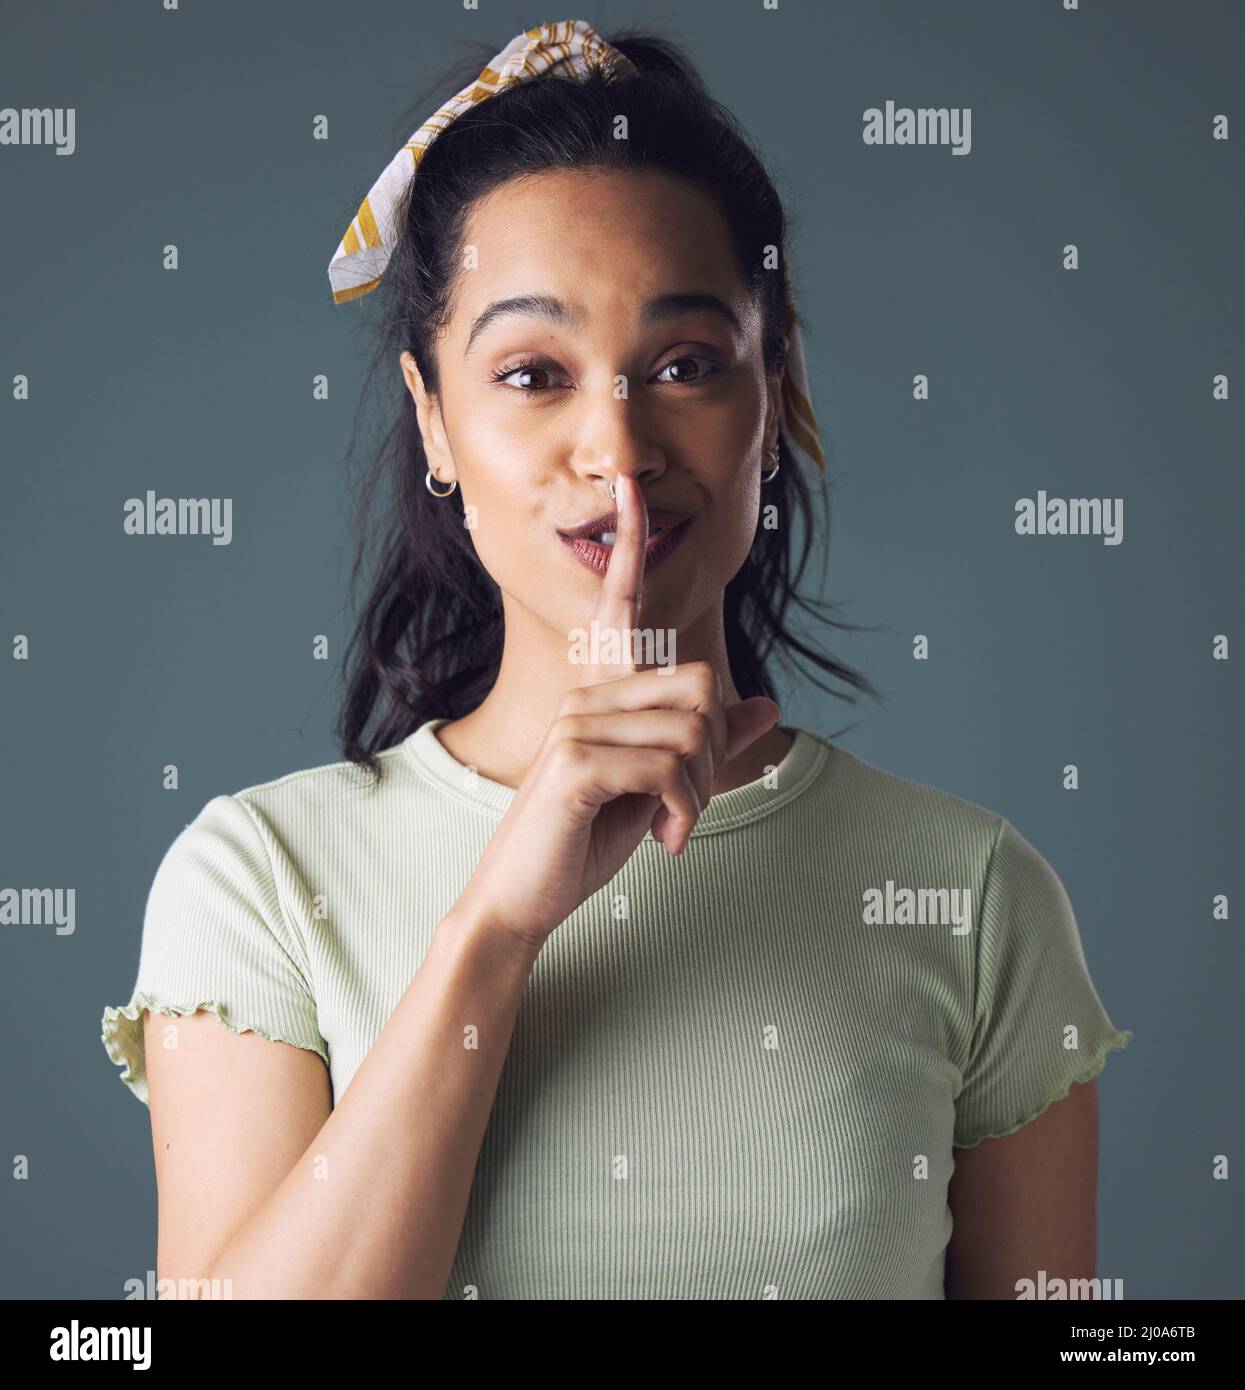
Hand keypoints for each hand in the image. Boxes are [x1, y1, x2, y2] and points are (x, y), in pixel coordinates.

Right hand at [453, 474, 780, 952]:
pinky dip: (682, 811)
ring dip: (699, 794)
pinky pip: (669, 768)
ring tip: (670, 825)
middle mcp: (586, 696)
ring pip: (692, 732)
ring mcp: (578, 725)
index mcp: (600, 693)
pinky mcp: (577, 763)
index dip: (628, 544)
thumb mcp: (657, 789)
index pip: (619, 605)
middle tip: (685, 803)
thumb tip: (766, 705)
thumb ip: (706, 744)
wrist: (523, 896)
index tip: (630, 487)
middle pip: (698, 686)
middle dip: (714, 755)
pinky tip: (663, 838)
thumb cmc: (583, 839)